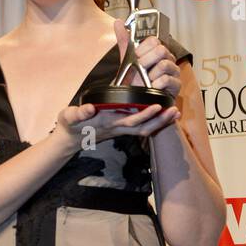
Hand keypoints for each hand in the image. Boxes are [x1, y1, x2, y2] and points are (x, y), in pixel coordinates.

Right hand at [53, 97, 179, 152]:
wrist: (70, 139)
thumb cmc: (70, 125)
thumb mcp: (69, 116)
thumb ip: (79, 113)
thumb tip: (90, 109)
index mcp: (107, 122)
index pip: (129, 120)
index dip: (144, 114)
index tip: (157, 106)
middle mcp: (117, 127)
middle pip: (142, 127)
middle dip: (159, 120)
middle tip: (174, 110)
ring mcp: (120, 129)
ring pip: (144, 129)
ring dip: (160, 122)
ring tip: (175, 112)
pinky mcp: (121, 129)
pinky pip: (141, 128)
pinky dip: (154, 122)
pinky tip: (165, 115)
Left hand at [112, 15, 182, 105]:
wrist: (138, 99)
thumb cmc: (136, 79)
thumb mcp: (127, 58)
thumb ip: (124, 40)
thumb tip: (118, 22)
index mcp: (158, 51)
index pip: (154, 40)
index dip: (142, 48)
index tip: (136, 57)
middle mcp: (168, 59)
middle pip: (161, 50)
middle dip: (146, 61)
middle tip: (140, 69)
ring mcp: (174, 72)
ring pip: (164, 64)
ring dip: (150, 74)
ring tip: (147, 80)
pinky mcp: (176, 85)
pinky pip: (166, 79)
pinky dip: (156, 84)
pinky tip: (152, 87)